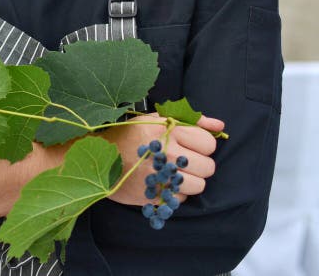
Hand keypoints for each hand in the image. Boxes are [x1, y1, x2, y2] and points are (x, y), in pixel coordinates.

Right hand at [102, 112, 224, 206]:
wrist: (98, 158)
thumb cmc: (131, 135)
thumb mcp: (159, 118)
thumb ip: (193, 120)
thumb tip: (221, 126)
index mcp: (170, 131)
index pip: (209, 143)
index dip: (203, 145)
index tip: (191, 145)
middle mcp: (167, 154)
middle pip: (208, 167)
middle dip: (200, 165)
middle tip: (185, 161)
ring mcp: (160, 177)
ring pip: (199, 186)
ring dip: (191, 181)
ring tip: (176, 173)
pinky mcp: (153, 196)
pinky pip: (181, 199)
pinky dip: (176, 194)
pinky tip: (164, 183)